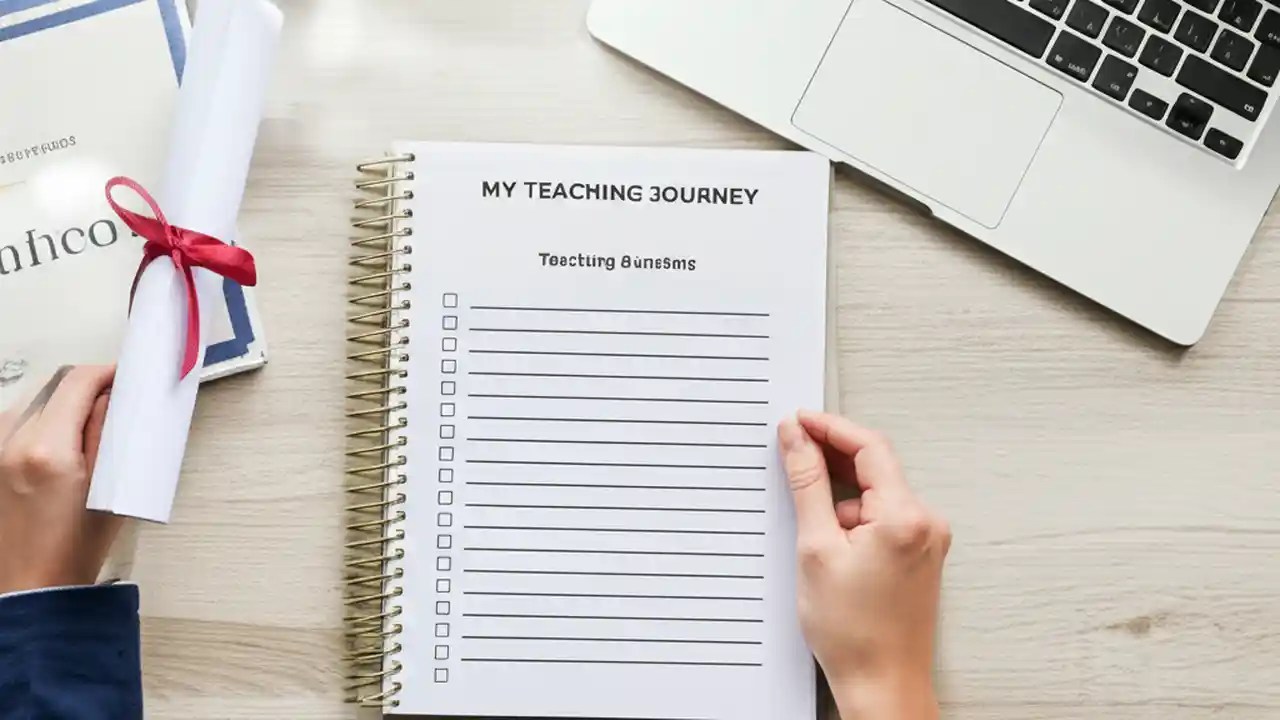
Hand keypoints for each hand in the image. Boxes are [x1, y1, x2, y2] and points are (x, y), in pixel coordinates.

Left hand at [0, 365, 122, 592]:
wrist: (32, 586)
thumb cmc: (71, 551)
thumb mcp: (111, 489)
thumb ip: (109, 435)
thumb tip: (112, 400)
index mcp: (47, 450)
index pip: (77, 383)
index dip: (106, 374)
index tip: (123, 378)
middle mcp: (11, 444)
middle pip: (53, 388)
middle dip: (85, 391)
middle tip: (113, 405)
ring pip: (33, 403)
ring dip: (62, 406)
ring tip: (86, 431)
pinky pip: (15, 424)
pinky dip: (41, 423)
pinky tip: (59, 446)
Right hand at [778, 411, 949, 719]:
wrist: (882, 685)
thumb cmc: (854, 634)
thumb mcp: (816, 548)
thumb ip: (807, 485)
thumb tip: (798, 441)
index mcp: (906, 516)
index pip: (869, 447)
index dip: (829, 427)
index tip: (800, 421)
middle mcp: (925, 523)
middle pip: (875, 467)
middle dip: (832, 457)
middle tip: (793, 451)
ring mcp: (926, 540)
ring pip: (875, 494)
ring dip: (840, 493)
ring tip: (807, 520)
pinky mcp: (919, 555)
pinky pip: (883, 517)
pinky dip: (853, 518)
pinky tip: (827, 541)